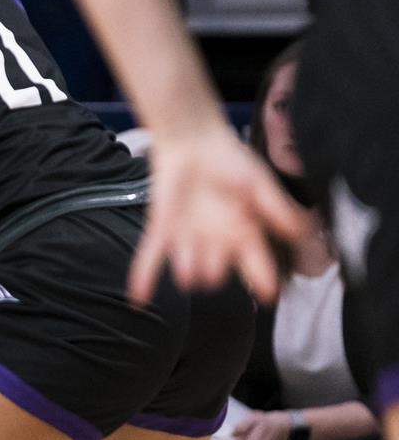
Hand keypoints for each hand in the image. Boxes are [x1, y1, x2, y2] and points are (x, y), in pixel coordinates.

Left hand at [131, 125, 308, 303]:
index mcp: (243, 234)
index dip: (261, 280)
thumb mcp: (259, 184)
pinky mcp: (161, 230)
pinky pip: (151, 256)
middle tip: (215, 265)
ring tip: (188, 272)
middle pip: (215, 272)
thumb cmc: (231, 161)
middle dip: (214, 272)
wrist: (194, 140)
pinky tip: (137, 299)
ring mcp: (188, 238)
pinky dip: (143, 276)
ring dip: (187, 272)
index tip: (268, 295)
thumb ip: (277, 209)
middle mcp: (216, 242)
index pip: (255, 264)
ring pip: (186, 268)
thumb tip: (302, 233)